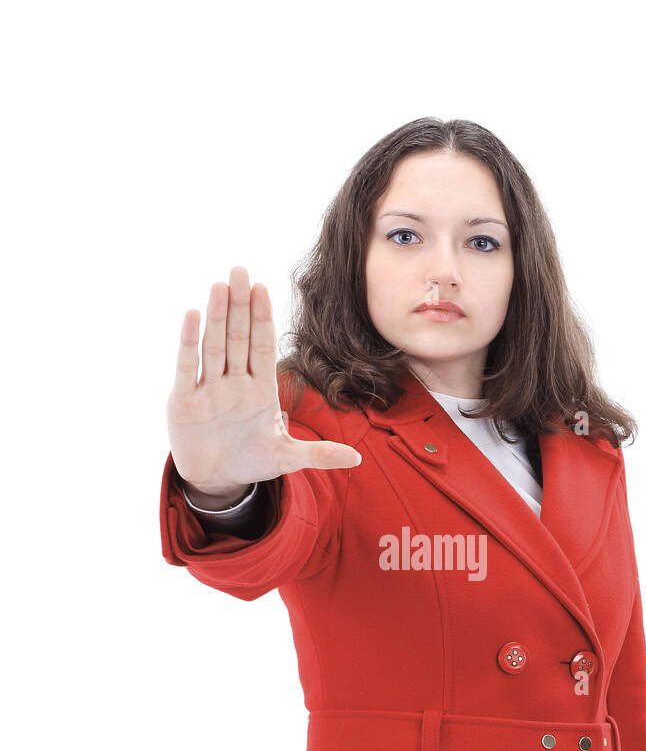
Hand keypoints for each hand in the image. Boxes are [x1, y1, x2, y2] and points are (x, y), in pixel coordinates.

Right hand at [167, 265, 361, 497]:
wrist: (216, 480)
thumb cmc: (251, 461)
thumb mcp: (286, 458)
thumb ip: (319, 454)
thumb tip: (357, 459)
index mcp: (261, 390)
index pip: (262, 346)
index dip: (262, 318)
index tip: (263, 288)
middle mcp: (234, 383)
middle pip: (237, 338)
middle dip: (239, 305)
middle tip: (239, 270)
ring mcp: (209, 389)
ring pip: (213, 346)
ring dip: (217, 316)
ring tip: (220, 286)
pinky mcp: (184, 401)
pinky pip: (188, 366)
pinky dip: (189, 342)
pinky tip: (193, 315)